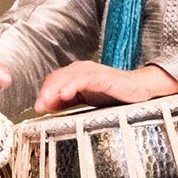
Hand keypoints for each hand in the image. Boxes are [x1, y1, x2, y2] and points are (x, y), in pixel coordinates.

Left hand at [33, 62, 177, 111]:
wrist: (140, 90)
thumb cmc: (114, 94)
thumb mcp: (86, 100)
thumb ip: (67, 102)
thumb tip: (47, 107)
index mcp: (75, 74)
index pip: (53, 81)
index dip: (44, 93)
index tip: (38, 108)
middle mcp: (81, 69)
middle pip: (56, 78)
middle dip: (46, 93)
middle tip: (38, 107)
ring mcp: (92, 71)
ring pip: (67, 78)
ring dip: (54, 90)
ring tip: (46, 102)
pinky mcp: (103, 76)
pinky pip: (84, 80)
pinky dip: (72, 86)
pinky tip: (65, 95)